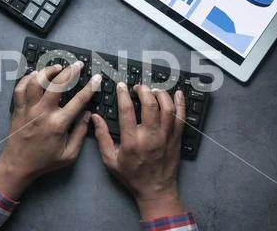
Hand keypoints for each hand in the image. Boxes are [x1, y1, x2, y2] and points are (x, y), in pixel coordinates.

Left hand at [0, 62, 101, 199]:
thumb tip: (88, 114)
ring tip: (58, 67)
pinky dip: (28, 78)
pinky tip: (36, 74)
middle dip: (70, 71)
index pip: (79, 100)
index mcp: (58, 124)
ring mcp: (28, 109)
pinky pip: (20, 88)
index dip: (90, 87)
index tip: (97, 78)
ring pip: (36, 82)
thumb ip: (80, 133)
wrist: (17, 166)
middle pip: (57, 85)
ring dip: (48, 71)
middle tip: (78, 64)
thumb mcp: (69, 154)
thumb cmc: (45, 161)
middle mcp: (43, 113)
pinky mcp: (18, 109)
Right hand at [92, 83, 185, 219]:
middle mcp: (150, 137)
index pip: (127, 111)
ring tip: (153, 90)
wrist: (156, 190)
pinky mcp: (176, 138)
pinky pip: (181, 117)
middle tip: (138, 87)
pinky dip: (181, 103)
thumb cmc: (132, 176)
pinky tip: (177, 93)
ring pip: (167, 108)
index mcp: (132, 142)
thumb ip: (102, 137)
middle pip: (150, 105)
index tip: (121, 86)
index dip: (123, 95)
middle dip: (143, 91)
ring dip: (160, 94)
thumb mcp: (110, 160)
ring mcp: (166, 137)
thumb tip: (95, 117)